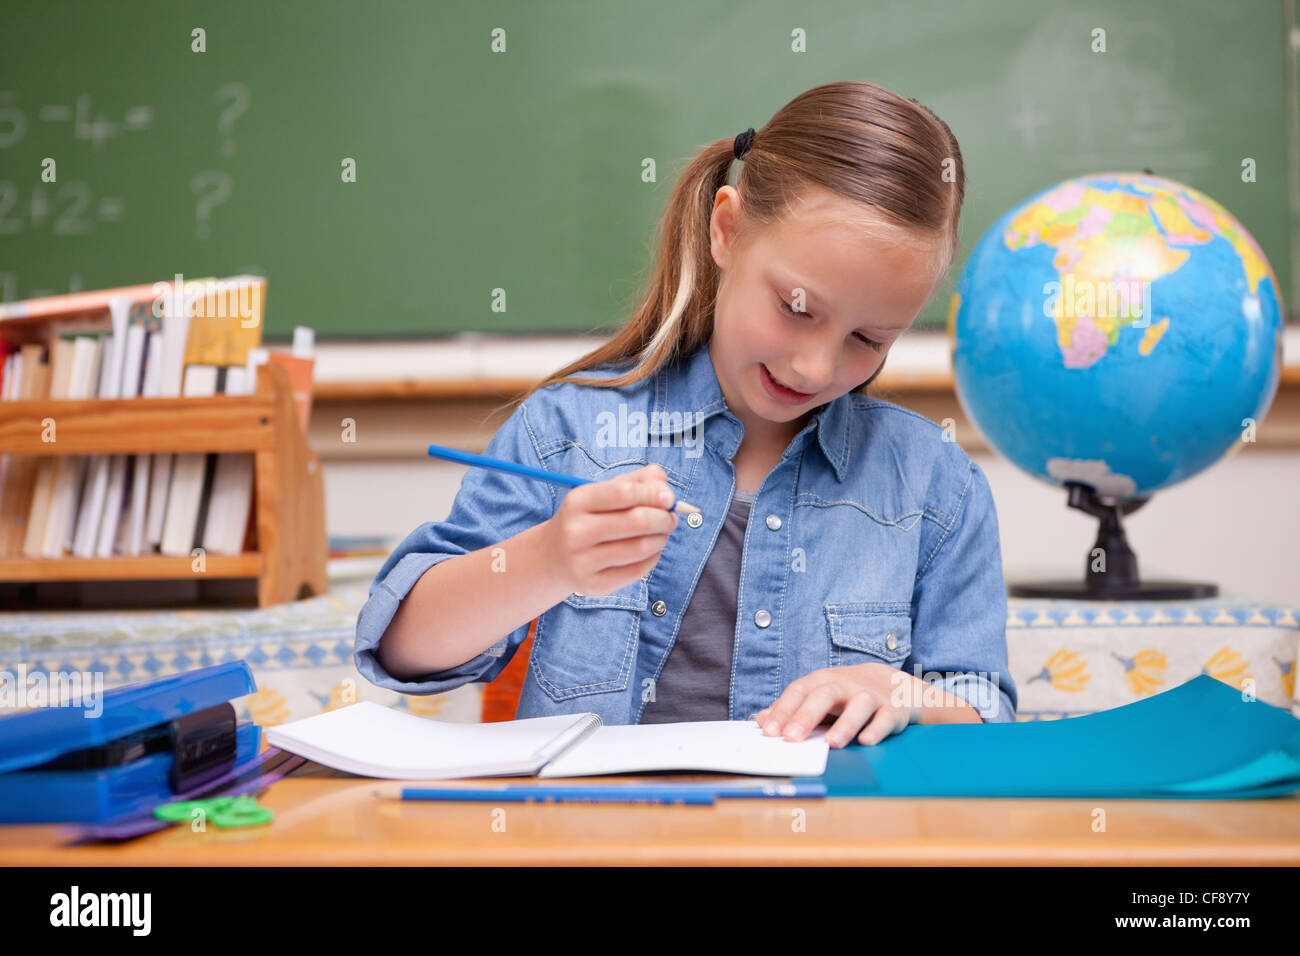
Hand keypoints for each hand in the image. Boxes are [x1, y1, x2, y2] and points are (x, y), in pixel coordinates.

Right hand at [544, 463, 678, 597]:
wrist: (552, 558)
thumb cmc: (587, 519)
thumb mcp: (603, 493)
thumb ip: (637, 481)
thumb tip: (665, 487)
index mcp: (577, 502)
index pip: (623, 493)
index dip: (653, 494)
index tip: (669, 498)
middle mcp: (576, 532)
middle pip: (636, 521)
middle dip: (664, 518)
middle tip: (671, 518)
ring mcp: (582, 562)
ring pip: (640, 548)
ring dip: (661, 539)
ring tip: (661, 534)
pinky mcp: (593, 585)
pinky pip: (637, 571)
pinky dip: (653, 558)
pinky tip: (650, 551)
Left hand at [752, 663, 921, 747]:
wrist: (894, 685)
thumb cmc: (847, 695)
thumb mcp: (819, 695)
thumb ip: (791, 709)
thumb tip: (761, 721)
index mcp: (823, 682)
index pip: (799, 691)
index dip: (783, 710)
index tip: (769, 732)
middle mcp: (845, 686)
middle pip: (824, 695)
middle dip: (806, 716)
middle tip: (791, 739)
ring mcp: (870, 696)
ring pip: (858, 706)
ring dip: (845, 724)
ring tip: (831, 744)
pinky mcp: (893, 710)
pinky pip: (885, 719)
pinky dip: (877, 730)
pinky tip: (866, 741)